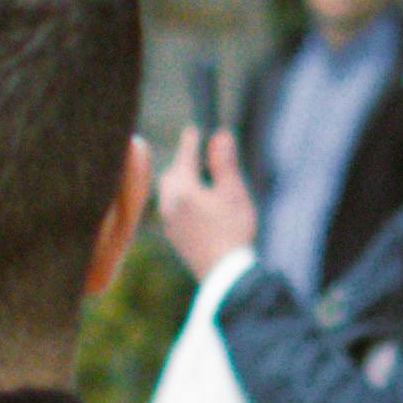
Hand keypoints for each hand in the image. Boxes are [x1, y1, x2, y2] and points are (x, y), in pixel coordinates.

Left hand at [154, 127, 260, 283]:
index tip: (194, 129)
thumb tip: (219, 135)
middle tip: (196, 154)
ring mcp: (169, 222)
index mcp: (183, 190)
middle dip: (183, 163)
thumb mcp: (233, 192)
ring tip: (197, 179)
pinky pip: (171, 209)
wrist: (224, 272)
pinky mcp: (173, 237)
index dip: (191, 141)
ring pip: (169, 193)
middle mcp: (169, 204)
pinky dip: (181, 199)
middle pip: (171, 175)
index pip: (185, 157)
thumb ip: (224, 163)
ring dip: (181, 181)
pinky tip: (195, 205)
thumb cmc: (232, 230)